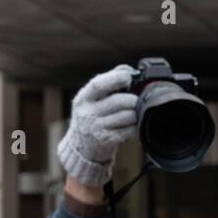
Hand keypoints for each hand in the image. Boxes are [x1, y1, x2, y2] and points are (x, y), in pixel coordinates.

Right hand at [57, 64, 138, 187]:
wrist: (81, 148)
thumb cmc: (90, 118)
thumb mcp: (91, 99)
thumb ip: (107, 82)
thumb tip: (127, 69)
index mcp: (83, 99)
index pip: (98, 85)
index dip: (116, 78)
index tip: (128, 77)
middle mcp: (88, 113)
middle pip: (118, 102)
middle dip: (132, 99)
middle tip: (135, 100)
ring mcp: (97, 128)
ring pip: (126, 116)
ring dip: (136, 114)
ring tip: (135, 113)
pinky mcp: (107, 141)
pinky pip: (129, 131)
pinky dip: (136, 127)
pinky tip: (135, 126)